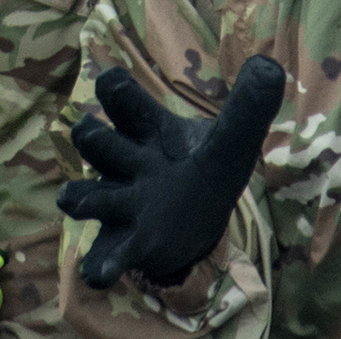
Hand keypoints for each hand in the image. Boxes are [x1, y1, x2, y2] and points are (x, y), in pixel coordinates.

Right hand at [57, 56, 286, 289]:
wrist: (199, 223)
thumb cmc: (203, 168)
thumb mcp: (231, 141)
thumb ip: (249, 109)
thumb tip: (268, 65)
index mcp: (147, 129)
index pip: (119, 96)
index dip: (114, 88)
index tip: (114, 84)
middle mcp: (127, 162)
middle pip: (95, 140)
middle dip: (90, 136)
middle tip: (91, 133)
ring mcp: (122, 203)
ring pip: (89, 195)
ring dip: (81, 198)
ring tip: (72, 200)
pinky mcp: (126, 243)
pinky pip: (105, 254)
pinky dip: (101, 265)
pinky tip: (99, 275)